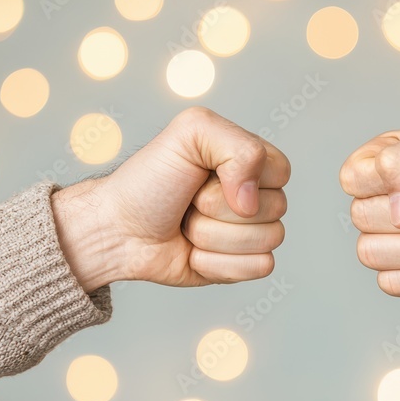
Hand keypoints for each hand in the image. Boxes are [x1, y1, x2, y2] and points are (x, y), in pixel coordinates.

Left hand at [53, 107, 289, 290]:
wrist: (118, 230)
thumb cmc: (148, 181)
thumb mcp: (190, 133)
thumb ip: (238, 146)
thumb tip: (252, 200)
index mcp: (249, 161)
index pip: (281, 171)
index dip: (244, 178)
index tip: (203, 176)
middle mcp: (256, 196)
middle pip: (276, 209)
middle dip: (219, 209)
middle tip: (189, 203)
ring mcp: (250, 233)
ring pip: (268, 239)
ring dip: (214, 236)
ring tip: (187, 227)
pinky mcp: (241, 265)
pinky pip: (260, 267)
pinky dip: (219, 262)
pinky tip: (194, 253)